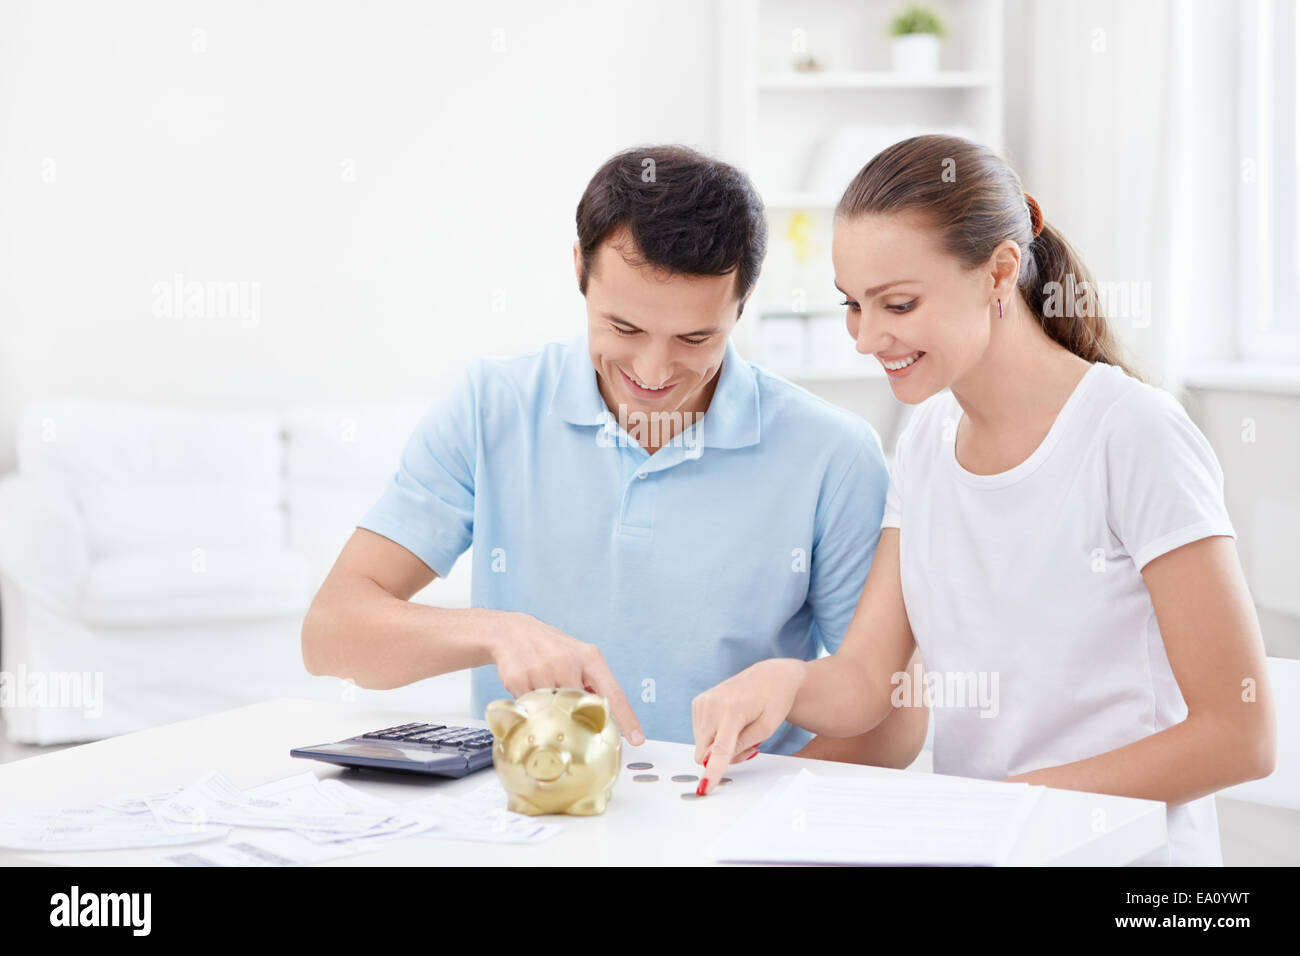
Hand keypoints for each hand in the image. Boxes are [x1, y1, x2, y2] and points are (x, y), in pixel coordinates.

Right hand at [488, 611, 644, 744]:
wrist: (513, 631)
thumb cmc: (552, 649)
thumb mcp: (579, 657)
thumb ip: (592, 684)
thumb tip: (606, 718)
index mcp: (589, 658)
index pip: (613, 694)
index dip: (626, 719)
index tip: (637, 739)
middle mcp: (568, 662)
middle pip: (580, 708)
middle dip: (575, 714)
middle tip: (566, 709)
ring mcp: (542, 670)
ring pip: (553, 710)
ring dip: (549, 708)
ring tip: (543, 687)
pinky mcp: (519, 678)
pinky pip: (529, 707)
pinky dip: (531, 704)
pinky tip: (528, 685)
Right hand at [691, 658, 806, 794]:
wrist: (770, 676)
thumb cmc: (773, 700)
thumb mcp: (767, 728)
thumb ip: (741, 746)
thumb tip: (712, 759)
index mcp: (733, 709)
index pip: (719, 749)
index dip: (712, 771)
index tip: (704, 788)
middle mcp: (712, 703)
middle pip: (706, 751)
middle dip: (723, 757)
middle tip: (748, 746)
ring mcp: (702, 701)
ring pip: (702, 745)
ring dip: (719, 746)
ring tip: (741, 731)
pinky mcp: (698, 702)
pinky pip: (700, 734)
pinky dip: (714, 735)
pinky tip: (730, 724)